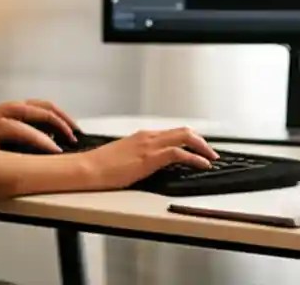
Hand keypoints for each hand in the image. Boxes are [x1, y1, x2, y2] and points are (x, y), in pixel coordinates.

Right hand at [80, 127, 219, 188]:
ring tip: (211, 158)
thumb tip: (151, 164)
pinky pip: (179, 153)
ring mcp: (150, 145)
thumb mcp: (125, 157)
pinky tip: (202, 164)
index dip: (190, 139)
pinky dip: (195, 158)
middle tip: (211, 153)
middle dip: (201, 141)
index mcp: (143, 136)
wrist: (88, 169)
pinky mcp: (150, 157)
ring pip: (185, 137)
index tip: (200, 148)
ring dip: (202, 147)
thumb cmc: (101, 166)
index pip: (173, 133)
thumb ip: (140, 156)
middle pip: (184, 131)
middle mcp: (149, 136)